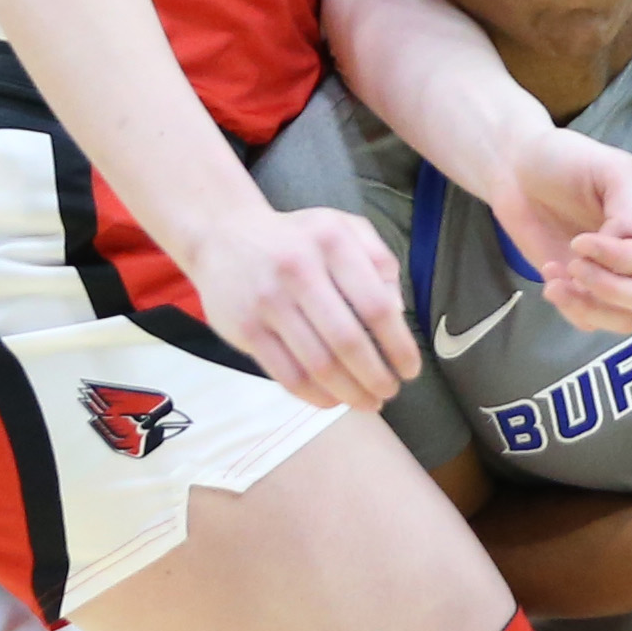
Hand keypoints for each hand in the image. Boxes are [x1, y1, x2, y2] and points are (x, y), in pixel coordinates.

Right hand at [185, 205, 418, 409]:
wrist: (222, 235)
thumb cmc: (297, 238)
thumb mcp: (343, 228)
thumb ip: (379, 260)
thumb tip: (398, 312)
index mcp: (332, 242)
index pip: (376, 306)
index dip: (399, 346)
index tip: (409, 369)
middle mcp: (299, 269)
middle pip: (348, 341)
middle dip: (376, 377)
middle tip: (390, 392)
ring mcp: (268, 301)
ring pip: (318, 364)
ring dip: (349, 393)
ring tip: (367, 402)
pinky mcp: (245, 328)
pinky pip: (286, 374)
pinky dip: (314, 396)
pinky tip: (332, 400)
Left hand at [492, 123, 631, 335]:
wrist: (522, 172)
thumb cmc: (569, 160)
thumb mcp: (610, 167)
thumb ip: (627, 207)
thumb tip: (624, 245)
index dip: (620, 258)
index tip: (581, 241)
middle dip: (611, 289)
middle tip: (574, 265)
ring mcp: (623, 277)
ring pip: (629, 320)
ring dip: (591, 306)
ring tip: (558, 280)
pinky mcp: (591, 293)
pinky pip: (594, 323)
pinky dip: (571, 308)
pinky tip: (552, 278)